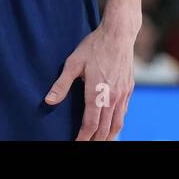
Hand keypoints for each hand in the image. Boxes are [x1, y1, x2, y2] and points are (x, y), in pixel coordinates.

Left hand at [44, 19, 137, 140]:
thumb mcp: (73, 63)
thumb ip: (61, 85)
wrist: (118, 34)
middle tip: (86, 145)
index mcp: (97, 93)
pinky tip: (112, 124)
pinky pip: (124, 112)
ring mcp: (123, 94)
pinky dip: (117, 123)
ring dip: (109, 136)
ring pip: (117, 123)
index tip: (76, 143)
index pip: (90, 124)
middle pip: (105, 128)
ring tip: (100, 141)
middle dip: (95, 140)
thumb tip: (49, 101)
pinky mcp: (129, 89)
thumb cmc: (94, 46)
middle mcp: (112, 97)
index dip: (83, 138)